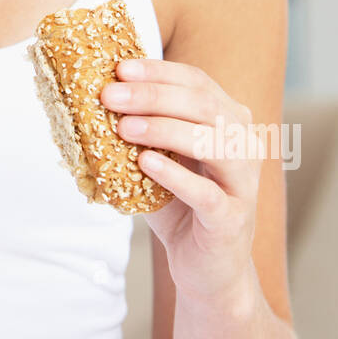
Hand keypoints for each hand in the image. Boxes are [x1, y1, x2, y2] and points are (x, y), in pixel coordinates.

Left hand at [100, 59, 263, 303]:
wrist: (207, 270)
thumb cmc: (179, 207)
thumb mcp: (159, 160)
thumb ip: (140, 130)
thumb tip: (93, 96)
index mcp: (229, 121)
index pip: (197, 82)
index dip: (159, 72)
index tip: (120, 68)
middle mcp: (244, 144)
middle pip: (203, 105)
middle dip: (153, 95)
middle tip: (109, 94)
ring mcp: (243, 182)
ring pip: (211, 143)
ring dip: (164, 129)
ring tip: (123, 127)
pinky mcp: (232, 219)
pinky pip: (206, 194)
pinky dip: (176, 175)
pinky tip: (147, 163)